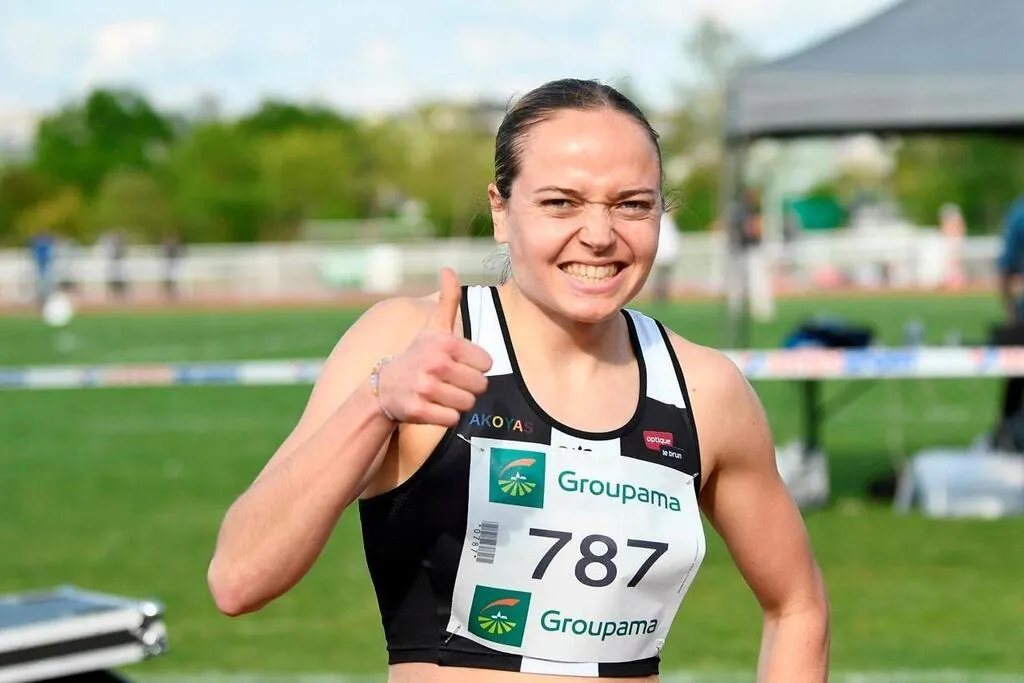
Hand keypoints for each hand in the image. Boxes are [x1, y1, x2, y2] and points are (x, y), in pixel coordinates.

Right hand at [377, 268, 491, 425]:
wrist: (384, 387)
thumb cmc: (417, 355)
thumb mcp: (433, 328)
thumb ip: (447, 301)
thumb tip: (448, 269)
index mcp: (445, 343)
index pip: (487, 363)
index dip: (475, 367)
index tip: (457, 365)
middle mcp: (435, 364)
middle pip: (480, 386)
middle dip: (468, 387)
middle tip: (449, 382)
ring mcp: (426, 388)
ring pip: (468, 404)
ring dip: (458, 402)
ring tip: (441, 394)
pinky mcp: (419, 410)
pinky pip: (453, 419)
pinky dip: (446, 416)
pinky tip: (433, 406)